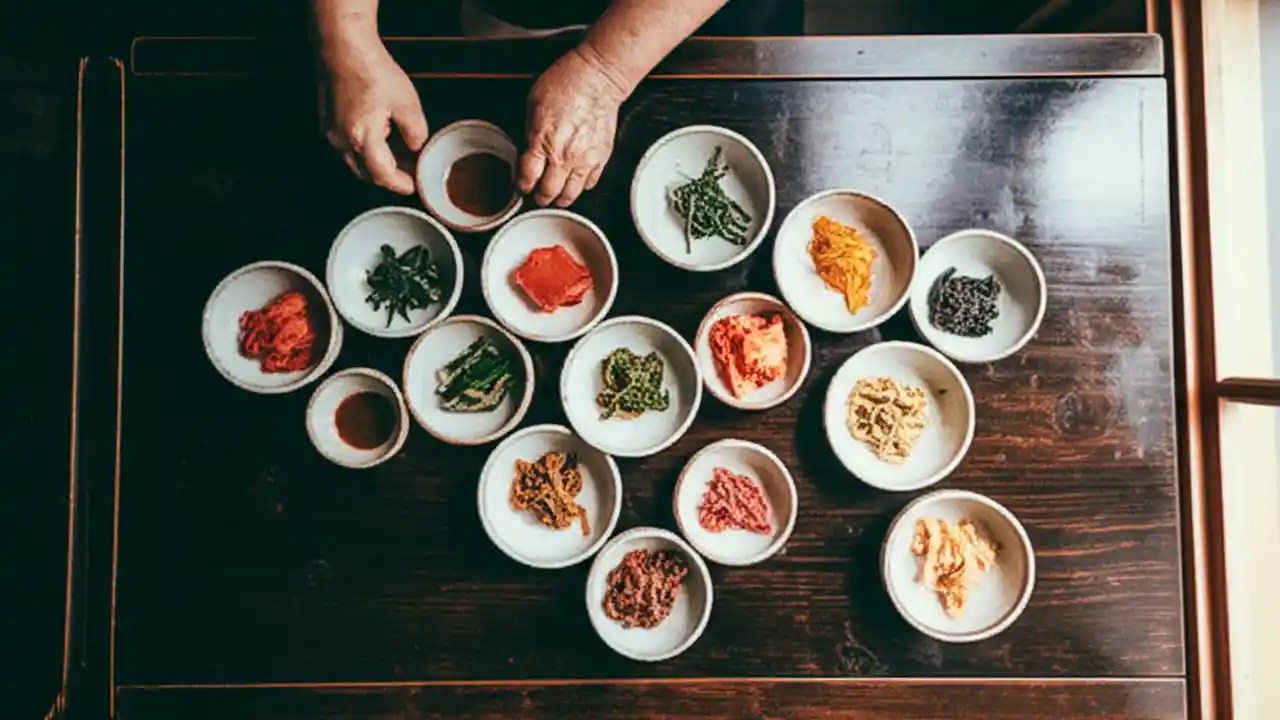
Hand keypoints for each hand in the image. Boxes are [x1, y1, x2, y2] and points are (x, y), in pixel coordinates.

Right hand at [321, 43, 427, 194]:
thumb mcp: (407, 101)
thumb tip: (417, 147)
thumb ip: (416, 132)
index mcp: (362, 137)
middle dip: (389, 176)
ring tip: (398, 155)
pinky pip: (347, 147)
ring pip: (356, 162)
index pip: (383, 175)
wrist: (343, 46)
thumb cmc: (370, 68)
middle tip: (409, 172)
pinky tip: (379, 138)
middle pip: (367, 173)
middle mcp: (342, 140)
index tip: (413, 186)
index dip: (400, 184)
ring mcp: (331, 132)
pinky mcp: (327, 123)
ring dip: (376, 164)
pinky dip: (364, 150)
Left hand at [518, 46, 627, 206]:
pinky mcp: (602, 157)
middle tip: (536, 196)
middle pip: (548, 192)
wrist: (599, 77)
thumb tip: (528, 150)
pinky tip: (575, 183)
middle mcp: (564, 155)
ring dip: (560, 199)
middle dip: (539, 198)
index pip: (528, 177)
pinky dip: (581, 187)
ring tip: (555, 197)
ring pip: (571, 194)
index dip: (522, 186)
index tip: (522, 186)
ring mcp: (585, 159)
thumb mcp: (533, 103)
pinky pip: (590, 183)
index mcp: (543, 141)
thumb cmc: (568, 82)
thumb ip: (530, 131)